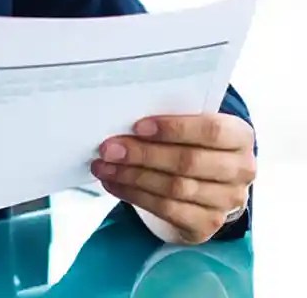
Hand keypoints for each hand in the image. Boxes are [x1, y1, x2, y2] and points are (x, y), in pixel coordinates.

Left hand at [92, 114, 255, 244]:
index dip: (173, 128)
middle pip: (188, 162)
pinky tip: (114, 184)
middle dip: (143, 154)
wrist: (211, 183)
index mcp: (240, 136)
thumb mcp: (191, 126)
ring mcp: (228, 200)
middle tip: (109, 149)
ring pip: (175, 188)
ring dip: (132, 176)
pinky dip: (134, 196)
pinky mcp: (209, 223)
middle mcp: (241, 170)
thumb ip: (169, 121)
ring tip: (104, 166)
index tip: (138, 126)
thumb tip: (123, 121)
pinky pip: (167, 210)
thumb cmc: (194, 144)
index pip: (211, 130)